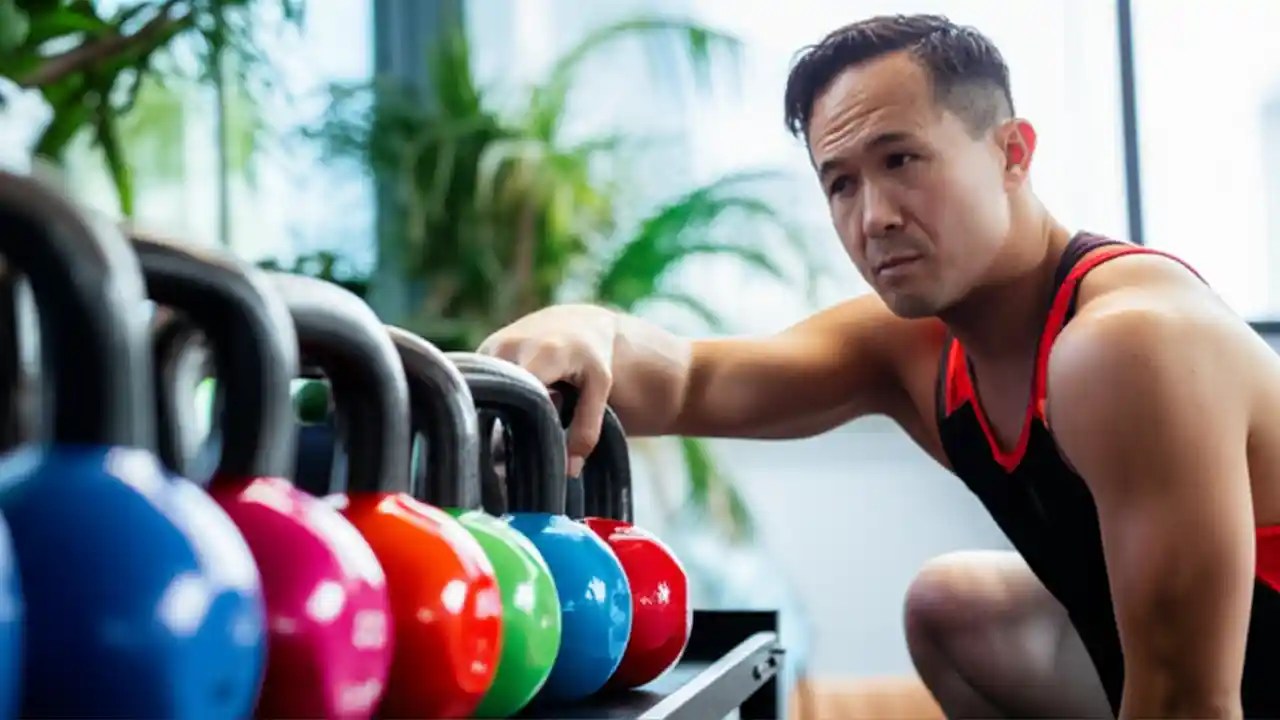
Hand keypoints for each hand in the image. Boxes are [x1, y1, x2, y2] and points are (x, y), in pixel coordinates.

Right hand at [479, 304, 617, 476]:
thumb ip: (587, 427)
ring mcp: (491, 345)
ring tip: (511, 430)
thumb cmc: (592, 355)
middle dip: (501, 427)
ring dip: (496, 413)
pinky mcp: (482, 349)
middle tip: (507, 457)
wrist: (577, 320)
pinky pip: (481, 382)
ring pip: (484, 391)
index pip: (520, 398)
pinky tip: (504, 412)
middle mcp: (509, 345)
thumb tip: (569, 470)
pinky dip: (492, 400)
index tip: (521, 454)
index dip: (518, 428)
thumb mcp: (599, 386)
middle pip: (496, 398)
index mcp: (542, 354)